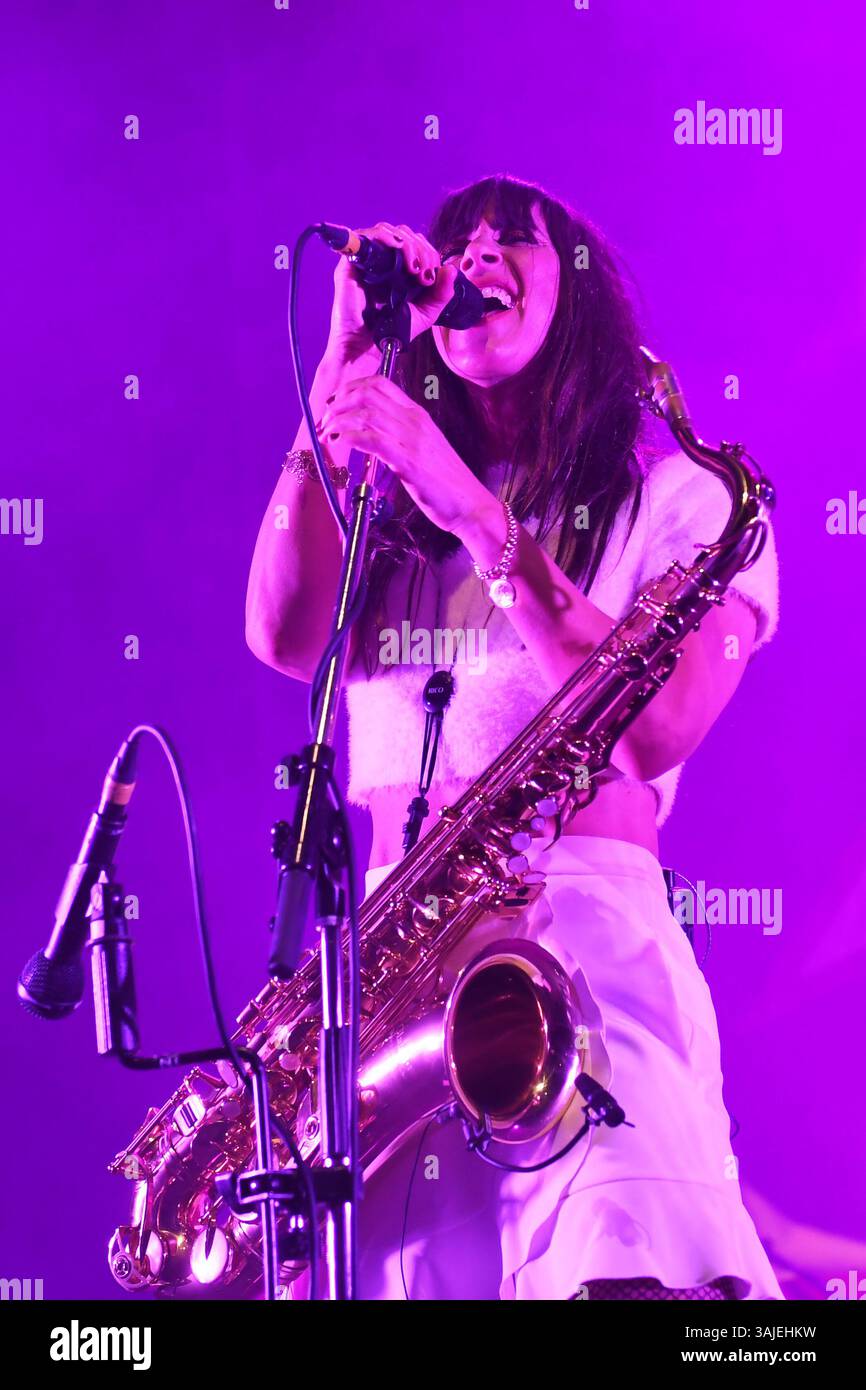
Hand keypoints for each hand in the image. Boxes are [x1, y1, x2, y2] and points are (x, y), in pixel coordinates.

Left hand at [316, 374, 493, 535]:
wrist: (470, 504)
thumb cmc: (446, 482)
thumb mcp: (423, 448)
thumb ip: (401, 435)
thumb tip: (374, 434)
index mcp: (417, 414)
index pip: (380, 383)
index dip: (351, 387)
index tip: (336, 402)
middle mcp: (414, 420)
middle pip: (367, 394)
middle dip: (338, 404)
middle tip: (326, 420)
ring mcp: (411, 439)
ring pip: (366, 413)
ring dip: (339, 420)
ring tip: (327, 433)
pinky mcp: (408, 461)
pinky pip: (372, 439)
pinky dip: (350, 437)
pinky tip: (340, 442)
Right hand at [323, 220, 457, 370]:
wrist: (366, 346)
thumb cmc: (392, 331)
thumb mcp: (425, 313)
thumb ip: (441, 293)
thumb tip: (450, 269)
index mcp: (399, 269)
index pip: (415, 244)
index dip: (428, 252)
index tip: (431, 275)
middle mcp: (382, 261)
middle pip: (403, 234)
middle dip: (420, 248)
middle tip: (423, 272)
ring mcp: (366, 260)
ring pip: (387, 230)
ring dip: (406, 243)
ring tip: (413, 266)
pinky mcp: (350, 263)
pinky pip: (365, 235)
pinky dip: (383, 236)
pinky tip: (397, 248)